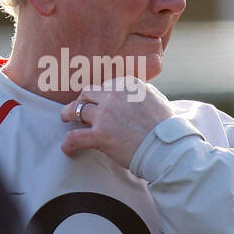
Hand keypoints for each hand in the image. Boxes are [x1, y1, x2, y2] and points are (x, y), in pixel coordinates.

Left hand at [59, 77, 173, 168]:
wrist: (167, 146)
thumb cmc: (165, 127)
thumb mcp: (156, 98)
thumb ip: (141, 93)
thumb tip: (136, 93)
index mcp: (128, 85)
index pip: (105, 86)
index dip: (99, 95)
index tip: (97, 102)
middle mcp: (114, 95)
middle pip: (87, 93)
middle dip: (82, 100)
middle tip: (78, 108)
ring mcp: (105, 115)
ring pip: (76, 110)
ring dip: (68, 114)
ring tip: (65, 118)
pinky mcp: (100, 135)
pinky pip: (75, 137)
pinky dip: (68, 143)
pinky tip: (67, 148)